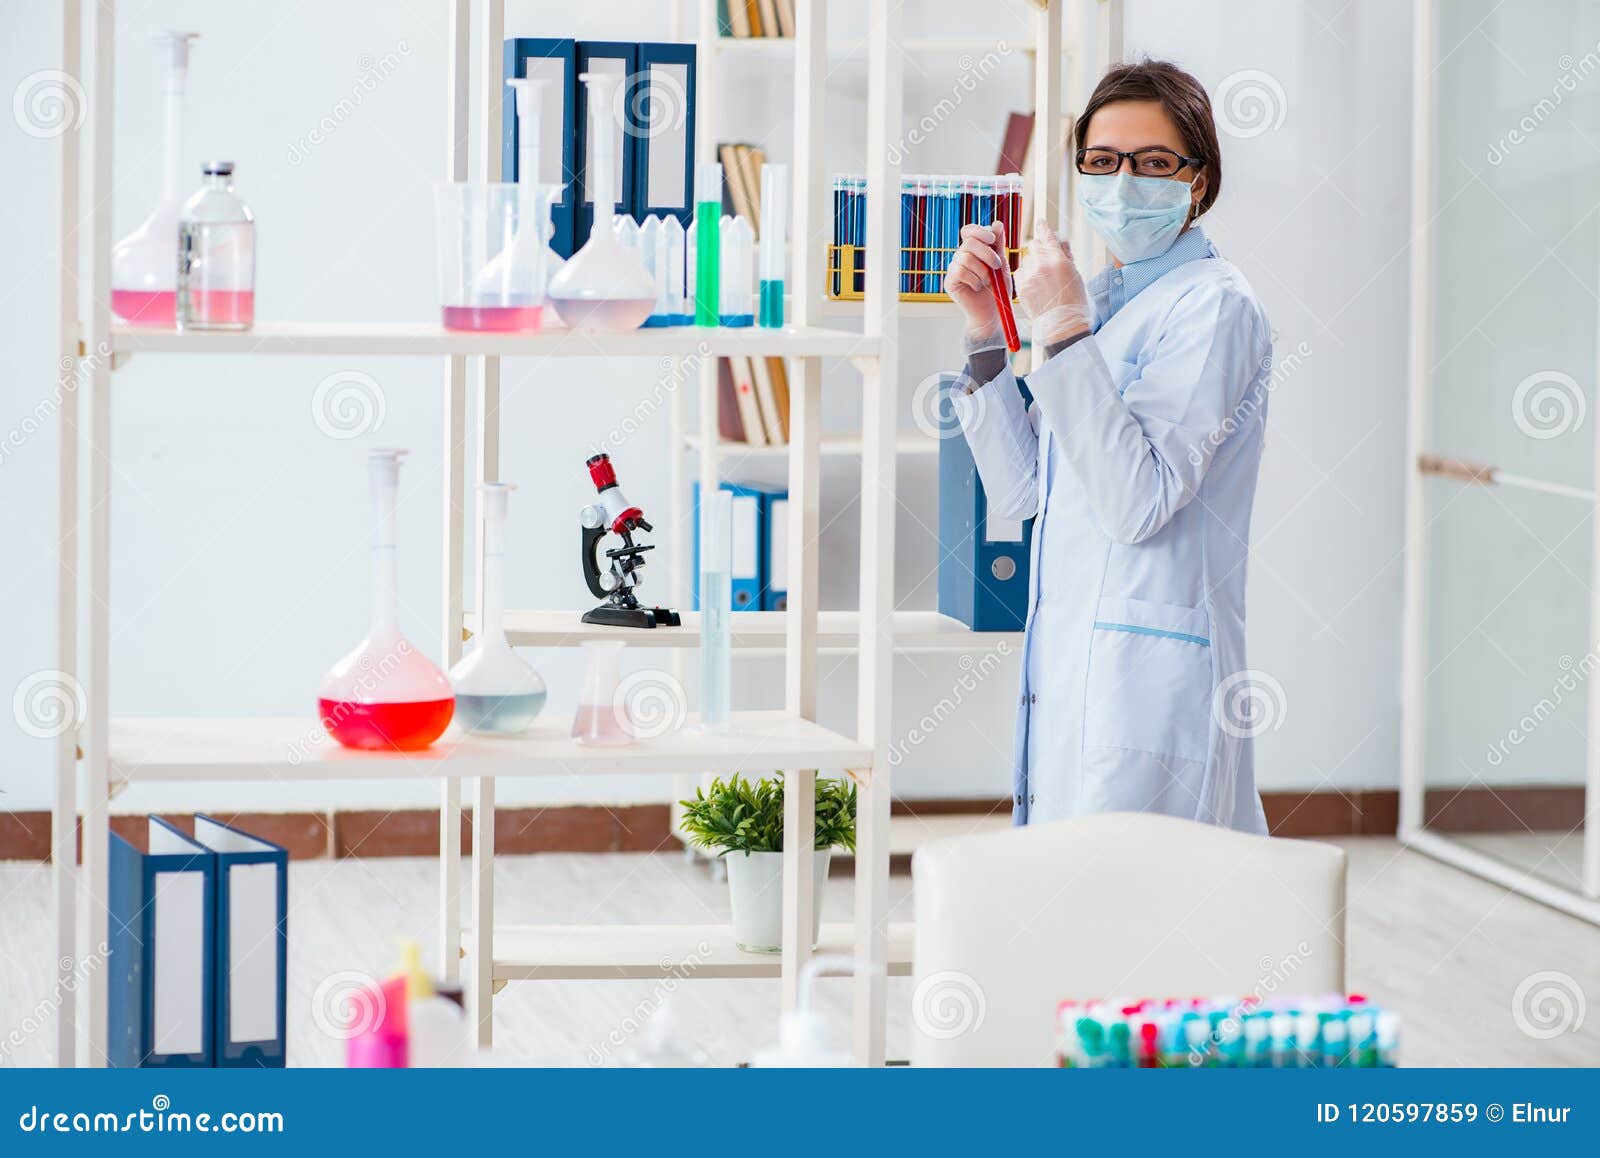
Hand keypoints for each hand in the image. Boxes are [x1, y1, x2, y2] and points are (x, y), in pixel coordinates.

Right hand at [944, 220, 1009, 342]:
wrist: (992, 313)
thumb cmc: (998, 289)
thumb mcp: (1002, 264)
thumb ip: (998, 245)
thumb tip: (997, 223)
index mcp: (974, 249)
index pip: (969, 230)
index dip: (979, 231)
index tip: (992, 239)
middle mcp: (962, 256)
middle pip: (969, 242)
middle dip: (987, 253)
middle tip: (997, 266)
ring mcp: (954, 268)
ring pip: (965, 258)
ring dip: (982, 270)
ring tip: (988, 282)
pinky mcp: (950, 281)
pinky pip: (960, 272)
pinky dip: (973, 279)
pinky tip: (977, 287)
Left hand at [1014, 224, 1089, 345]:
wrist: (1062, 325)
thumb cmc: (1073, 301)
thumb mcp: (1076, 273)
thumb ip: (1065, 255)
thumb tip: (1058, 241)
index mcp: (1059, 260)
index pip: (1048, 236)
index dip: (1044, 228)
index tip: (1040, 222)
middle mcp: (1042, 265)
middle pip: (1034, 245)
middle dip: (1040, 249)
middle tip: (1047, 260)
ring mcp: (1029, 276)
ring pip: (1026, 259)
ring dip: (1033, 263)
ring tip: (1043, 278)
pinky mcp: (1021, 286)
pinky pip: (1020, 272)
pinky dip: (1026, 275)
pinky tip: (1035, 285)